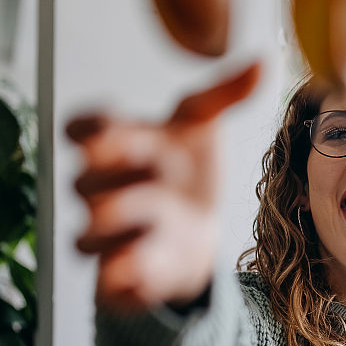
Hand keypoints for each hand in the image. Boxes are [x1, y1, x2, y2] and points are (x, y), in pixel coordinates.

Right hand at [66, 63, 260, 311]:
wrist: (195, 230)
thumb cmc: (185, 170)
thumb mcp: (200, 127)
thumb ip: (222, 95)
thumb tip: (261, 62)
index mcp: (117, 147)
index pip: (84, 130)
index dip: (93, 128)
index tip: (112, 128)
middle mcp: (104, 191)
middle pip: (84, 183)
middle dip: (115, 177)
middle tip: (160, 168)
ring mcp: (109, 235)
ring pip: (88, 238)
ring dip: (116, 228)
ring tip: (154, 217)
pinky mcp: (120, 277)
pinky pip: (109, 284)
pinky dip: (125, 277)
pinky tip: (150, 267)